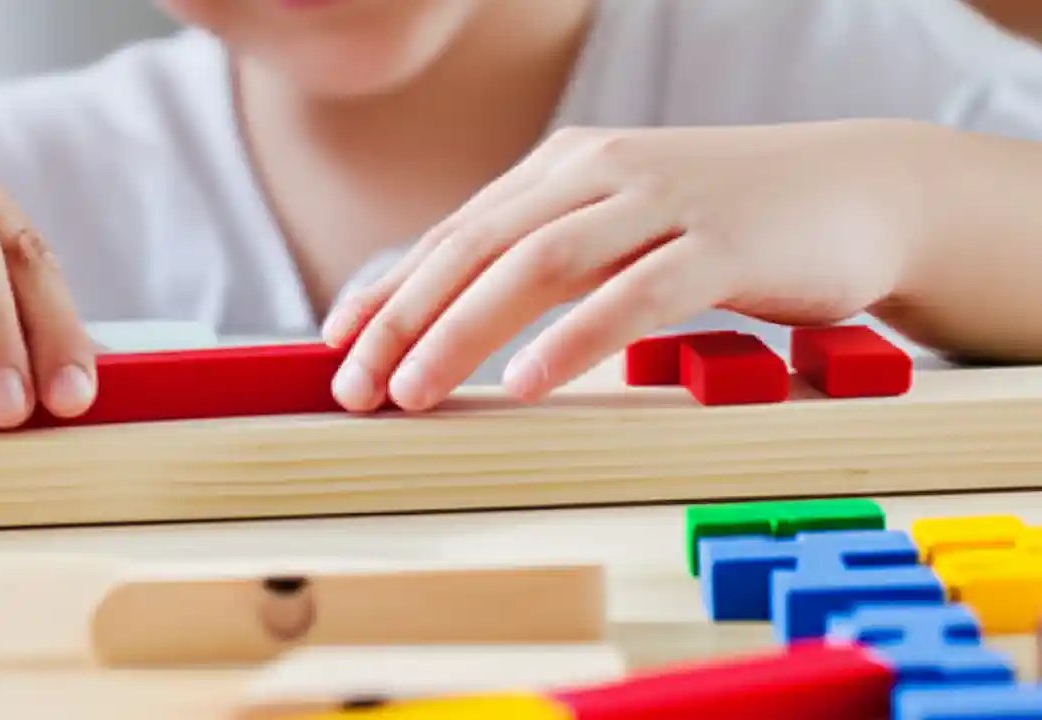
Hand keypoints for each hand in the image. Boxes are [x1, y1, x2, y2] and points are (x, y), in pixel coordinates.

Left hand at [323, 119, 935, 410]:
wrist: (859, 188)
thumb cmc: (726, 223)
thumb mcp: (622, 225)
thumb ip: (550, 253)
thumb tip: (461, 315)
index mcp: (566, 167)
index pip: (457, 231)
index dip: (391, 288)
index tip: (339, 343)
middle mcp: (601, 172)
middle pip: (479, 247)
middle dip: (404, 318)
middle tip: (355, 383)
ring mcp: (662, 202)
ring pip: (539, 265)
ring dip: (464, 331)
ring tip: (414, 391)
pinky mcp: (722, 244)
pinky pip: (631, 295)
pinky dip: (571, 341)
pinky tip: (524, 383)